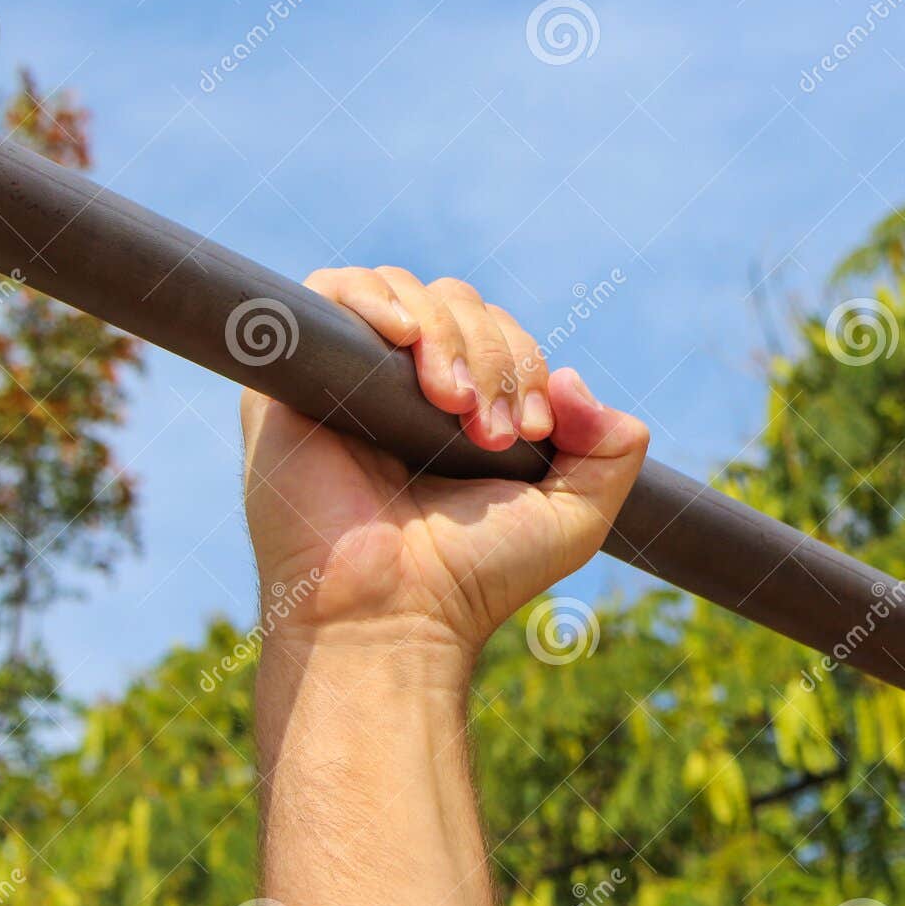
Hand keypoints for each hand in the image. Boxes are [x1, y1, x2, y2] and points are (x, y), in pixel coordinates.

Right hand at [241, 266, 648, 654]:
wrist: (392, 613)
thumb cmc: (475, 576)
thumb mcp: (575, 518)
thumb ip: (612, 450)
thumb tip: (575, 380)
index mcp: (461, 410)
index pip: (500, 335)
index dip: (526, 363)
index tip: (528, 431)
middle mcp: (403, 388)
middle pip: (460, 306)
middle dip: (493, 354)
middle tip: (489, 431)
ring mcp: (349, 379)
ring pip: (406, 294)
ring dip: (447, 334)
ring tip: (451, 402)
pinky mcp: (292, 380)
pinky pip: (328, 292)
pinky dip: (374, 297)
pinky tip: (403, 337)